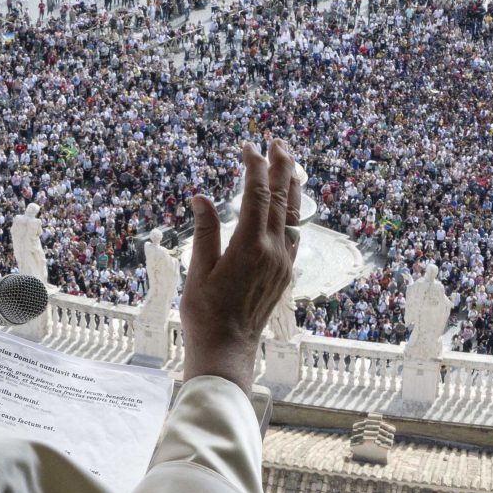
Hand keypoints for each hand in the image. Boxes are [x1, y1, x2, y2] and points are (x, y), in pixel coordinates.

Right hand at [178, 138, 299, 392]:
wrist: (228, 349)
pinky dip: (293, 213)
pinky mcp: (284, 274)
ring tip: (289, 164)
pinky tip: (290, 206)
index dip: (254, 167)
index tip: (248, 147)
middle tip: (277, 142)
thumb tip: (201, 197)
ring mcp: (282, 263)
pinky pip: (295, 235)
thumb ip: (204, 232)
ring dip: (291, 187)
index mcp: (250, 246)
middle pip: (282, 198)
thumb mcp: (197, 271)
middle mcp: (273, 251)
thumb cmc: (206, 314)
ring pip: (294, 215)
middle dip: (281, 167)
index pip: (256, 194)